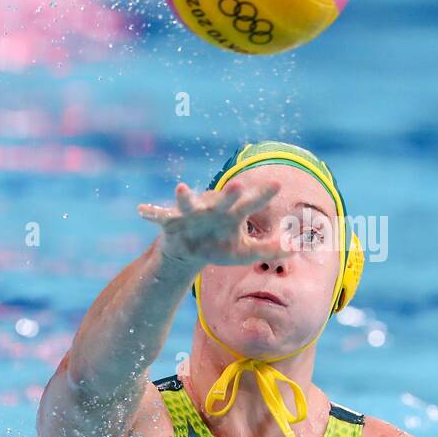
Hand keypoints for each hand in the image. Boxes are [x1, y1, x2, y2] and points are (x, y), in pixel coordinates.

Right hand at [137, 181, 287, 270]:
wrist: (190, 249)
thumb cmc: (220, 245)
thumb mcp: (244, 252)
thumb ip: (269, 249)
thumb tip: (296, 249)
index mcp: (233, 213)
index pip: (251, 203)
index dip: (263, 195)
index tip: (277, 184)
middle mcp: (213, 208)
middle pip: (224, 200)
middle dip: (230, 194)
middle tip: (239, 186)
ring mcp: (191, 214)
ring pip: (188, 203)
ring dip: (184, 197)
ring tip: (180, 188)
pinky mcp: (171, 222)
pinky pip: (159, 216)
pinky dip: (151, 213)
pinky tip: (141, 211)